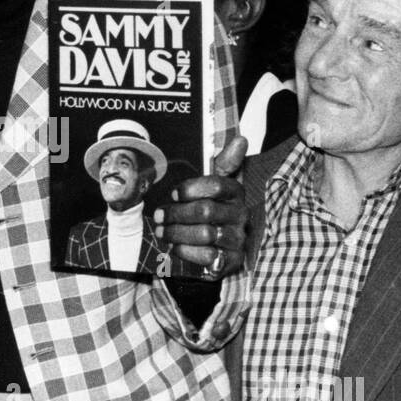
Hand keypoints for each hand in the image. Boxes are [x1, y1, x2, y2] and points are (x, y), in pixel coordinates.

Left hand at [151, 135, 247, 278]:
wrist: (218, 248)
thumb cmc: (211, 211)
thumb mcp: (214, 186)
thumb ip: (224, 164)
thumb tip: (241, 139)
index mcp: (236, 193)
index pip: (217, 185)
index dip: (191, 189)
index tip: (173, 194)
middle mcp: (241, 215)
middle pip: (206, 211)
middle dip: (176, 213)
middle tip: (158, 216)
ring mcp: (238, 239)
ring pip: (205, 234)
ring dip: (177, 233)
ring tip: (161, 231)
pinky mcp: (232, 261)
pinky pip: (208, 256)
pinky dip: (186, 251)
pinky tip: (174, 247)